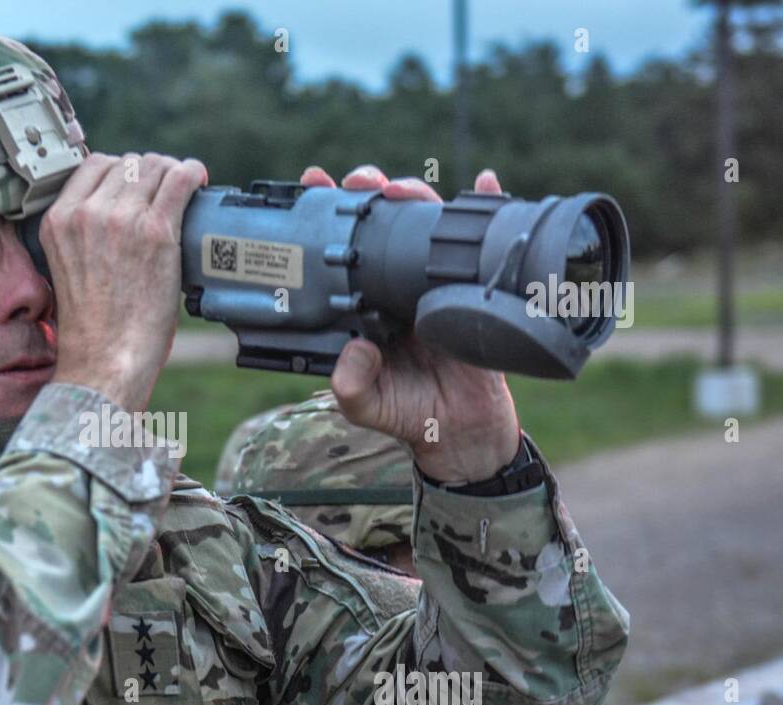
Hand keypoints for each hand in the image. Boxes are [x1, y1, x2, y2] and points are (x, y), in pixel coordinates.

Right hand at [43, 152, 207, 412]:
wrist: (105, 359)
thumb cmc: (92, 328)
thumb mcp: (69, 268)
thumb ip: (84, 235)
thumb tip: (119, 215)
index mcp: (59, 220)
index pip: (94, 165)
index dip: (121, 171)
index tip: (137, 185)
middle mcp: (87, 213)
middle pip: (128, 163)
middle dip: (149, 174)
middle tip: (165, 193)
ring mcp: (122, 219)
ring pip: (155, 166)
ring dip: (171, 174)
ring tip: (183, 190)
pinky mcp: (156, 232)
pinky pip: (179, 180)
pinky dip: (192, 175)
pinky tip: (198, 182)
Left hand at [299, 163, 520, 482]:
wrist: (461, 428)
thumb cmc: (407, 412)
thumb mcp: (366, 405)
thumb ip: (350, 385)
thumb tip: (356, 350)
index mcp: (362, 302)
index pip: (339, 250)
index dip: (326, 215)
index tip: (314, 182)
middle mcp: (393, 284)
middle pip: (382, 223)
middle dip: (370, 191)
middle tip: (363, 181)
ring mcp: (433, 280)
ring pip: (425, 222)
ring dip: (416, 194)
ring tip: (404, 187)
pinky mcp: (474, 284)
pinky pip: (483, 240)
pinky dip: (486, 206)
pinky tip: (483, 182)